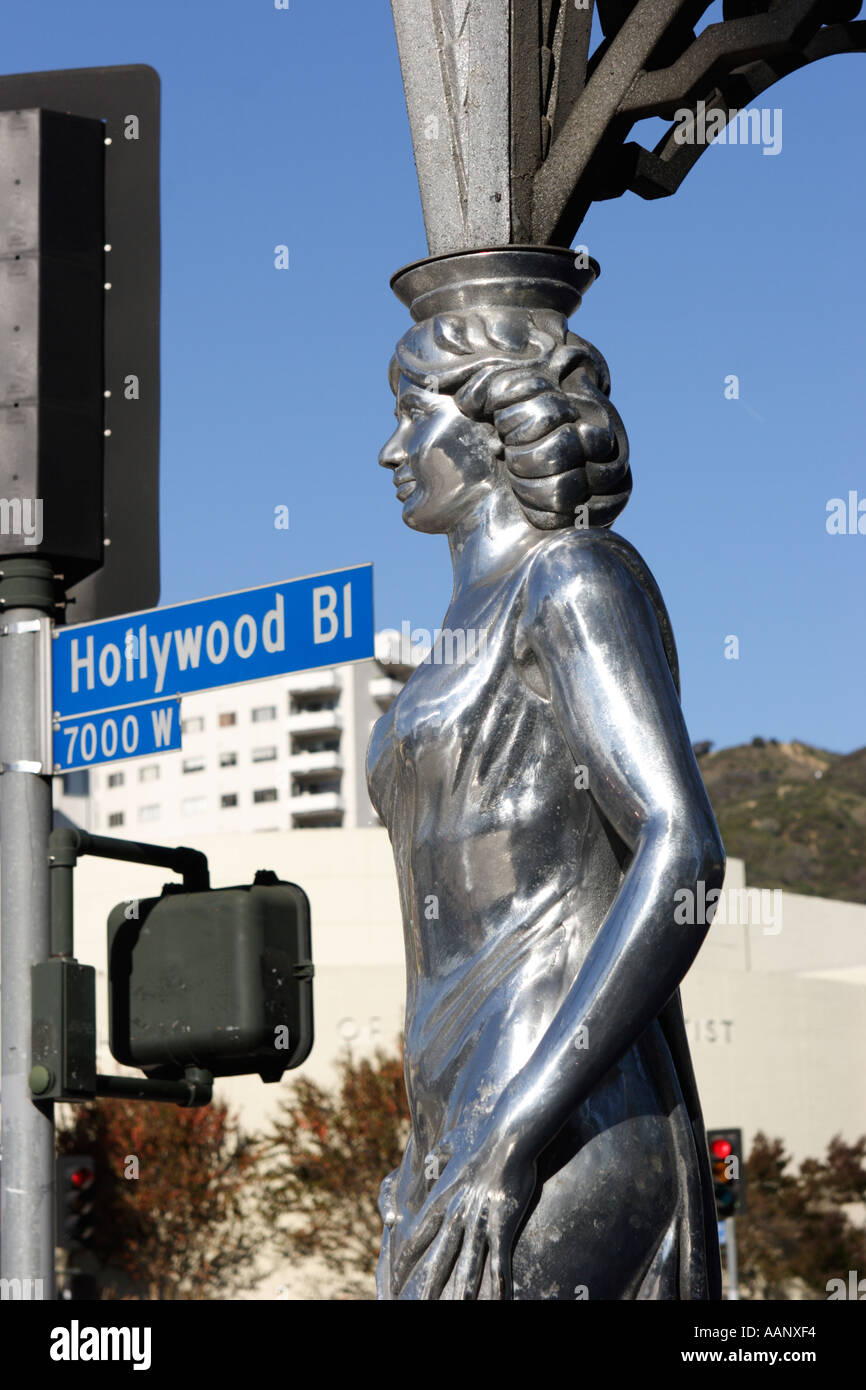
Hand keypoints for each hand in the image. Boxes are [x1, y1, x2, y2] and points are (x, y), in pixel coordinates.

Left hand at [391, 1119, 535, 1299]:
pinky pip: (499, 1261)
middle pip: (439, 1258)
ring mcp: (480, 1220)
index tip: (395, 1275)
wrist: (510, 1135)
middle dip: (428, 1287)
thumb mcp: (454, 1145)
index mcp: (445, 1198)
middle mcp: (458, 1214)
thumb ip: (440, 1156)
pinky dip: (499, 1284)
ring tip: (455, 1310)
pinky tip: (499, 1300)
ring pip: (467, 1266)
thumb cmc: (485, 1137)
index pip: (420, 1235)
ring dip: (462, 1293)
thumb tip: (431, 1156)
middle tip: (416, 1304)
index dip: (407, 1259)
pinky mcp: (502, 1224)